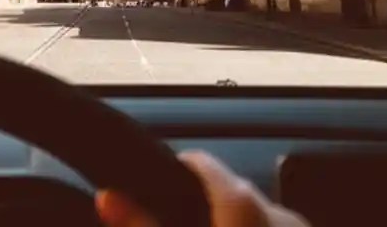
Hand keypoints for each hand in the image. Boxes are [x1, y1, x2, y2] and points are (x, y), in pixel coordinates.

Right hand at [95, 150, 308, 226]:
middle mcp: (280, 214)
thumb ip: (143, 226)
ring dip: (236, 224)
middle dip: (208, 205)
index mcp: (242, 206)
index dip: (179, 169)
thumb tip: (106, 196)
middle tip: (179, 222)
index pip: (203, 165)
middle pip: (233, 192)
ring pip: (261, 216)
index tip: (163, 180)